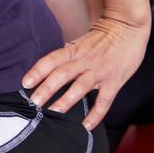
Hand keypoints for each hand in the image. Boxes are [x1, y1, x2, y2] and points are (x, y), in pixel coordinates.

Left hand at [21, 15, 149, 130]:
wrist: (128, 27)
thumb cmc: (102, 37)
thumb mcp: (80, 43)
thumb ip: (67, 57)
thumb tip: (49, 72)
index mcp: (74, 50)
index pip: (52, 60)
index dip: (38, 71)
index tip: (25, 83)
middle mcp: (85, 60)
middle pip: (62, 74)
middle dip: (47, 88)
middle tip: (34, 101)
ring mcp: (100, 71)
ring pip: (81, 87)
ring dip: (66, 100)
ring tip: (53, 111)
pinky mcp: (115, 81)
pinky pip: (104, 100)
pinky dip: (95, 114)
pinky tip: (86, 125)